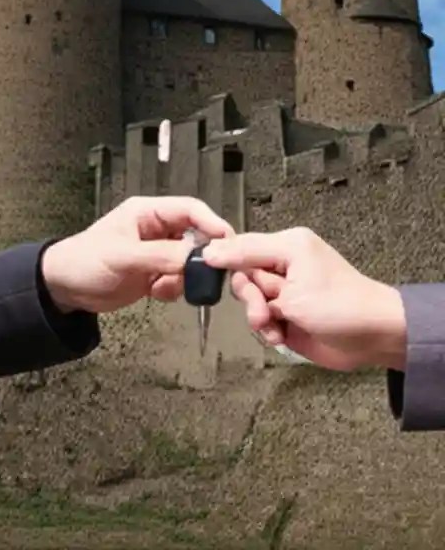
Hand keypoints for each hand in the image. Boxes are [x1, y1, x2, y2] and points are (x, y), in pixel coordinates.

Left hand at [40, 196, 235, 313]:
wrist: (64, 288)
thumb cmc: (82, 260)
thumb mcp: (122, 255)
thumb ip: (160, 255)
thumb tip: (196, 259)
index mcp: (147, 213)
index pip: (190, 210)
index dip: (212, 224)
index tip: (226, 242)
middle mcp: (156, 230)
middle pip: (197, 237)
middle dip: (201, 257)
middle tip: (204, 273)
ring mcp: (157, 253)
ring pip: (191, 262)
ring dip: (185, 277)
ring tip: (164, 284)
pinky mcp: (155, 274)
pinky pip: (179, 280)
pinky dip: (173, 289)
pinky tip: (155, 292)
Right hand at [201, 227, 406, 370]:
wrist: (373, 338)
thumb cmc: (340, 304)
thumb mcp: (289, 277)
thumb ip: (246, 261)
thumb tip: (210, 250)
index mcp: (285, 246)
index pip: (239, 246)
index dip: (224, 261)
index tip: (209, 274)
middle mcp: (282, 267)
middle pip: (242, 277)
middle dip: (249, 298)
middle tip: (263, 313)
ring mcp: (284, 293)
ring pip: (249, 301)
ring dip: (258, 317)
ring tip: (275, 327)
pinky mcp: (286, 315)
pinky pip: (260, 320)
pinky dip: (267, 331)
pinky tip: (281, 336)